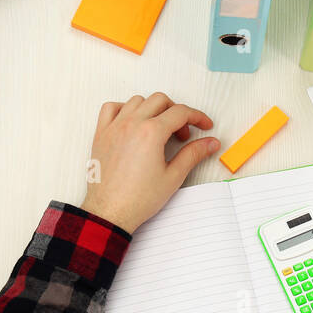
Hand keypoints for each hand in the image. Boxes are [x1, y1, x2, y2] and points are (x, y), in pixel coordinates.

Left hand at [80, 93, 218, 232]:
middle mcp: (131, 124)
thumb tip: (211, 143)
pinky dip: (124, 108)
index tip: (204, 125)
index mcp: (151, 132)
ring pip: (137, 100)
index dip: (197, 117)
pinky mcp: (101, 134)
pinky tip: (132, 122)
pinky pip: (111, 108)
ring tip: (160, 129)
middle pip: (160, 100)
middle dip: (177, 112)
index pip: (180, 112)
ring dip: (153, 109)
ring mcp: (114, 127)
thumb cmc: (138, 199)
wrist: (110, 212)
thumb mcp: (173, 176)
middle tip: (183, 134)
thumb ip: (194, 154)